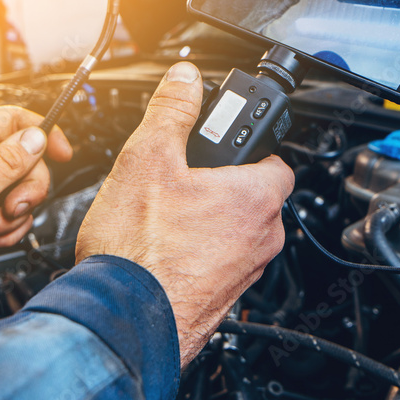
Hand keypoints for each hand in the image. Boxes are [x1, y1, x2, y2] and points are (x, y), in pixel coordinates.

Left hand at [0, 107, 72, 301]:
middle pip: (27, 161)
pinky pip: (15, 216)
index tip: (62, 151)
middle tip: (10, 205)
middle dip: (24, 188)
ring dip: (11, 215)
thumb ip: (8, 162)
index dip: (42, 133)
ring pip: (24, 192)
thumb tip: (37, 137)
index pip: (13, 120)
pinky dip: (6, 230)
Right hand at [75, 62, 294, 365]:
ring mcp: (245, 274)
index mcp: (257, 198)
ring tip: (164, 216)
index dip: (249, 147)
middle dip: (222, 185)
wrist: (122, 321)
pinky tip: (160, 250)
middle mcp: (262, 239)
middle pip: (254, 197)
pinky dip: (197, 253)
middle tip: (182, 179)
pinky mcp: (223, 301)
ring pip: (236, 232)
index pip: (276, 161)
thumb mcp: (148, 158)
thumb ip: (172, 110)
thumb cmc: (139, 250)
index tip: (224, 144)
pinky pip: (218, 264)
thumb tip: (185, 78)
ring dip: (209, 221)